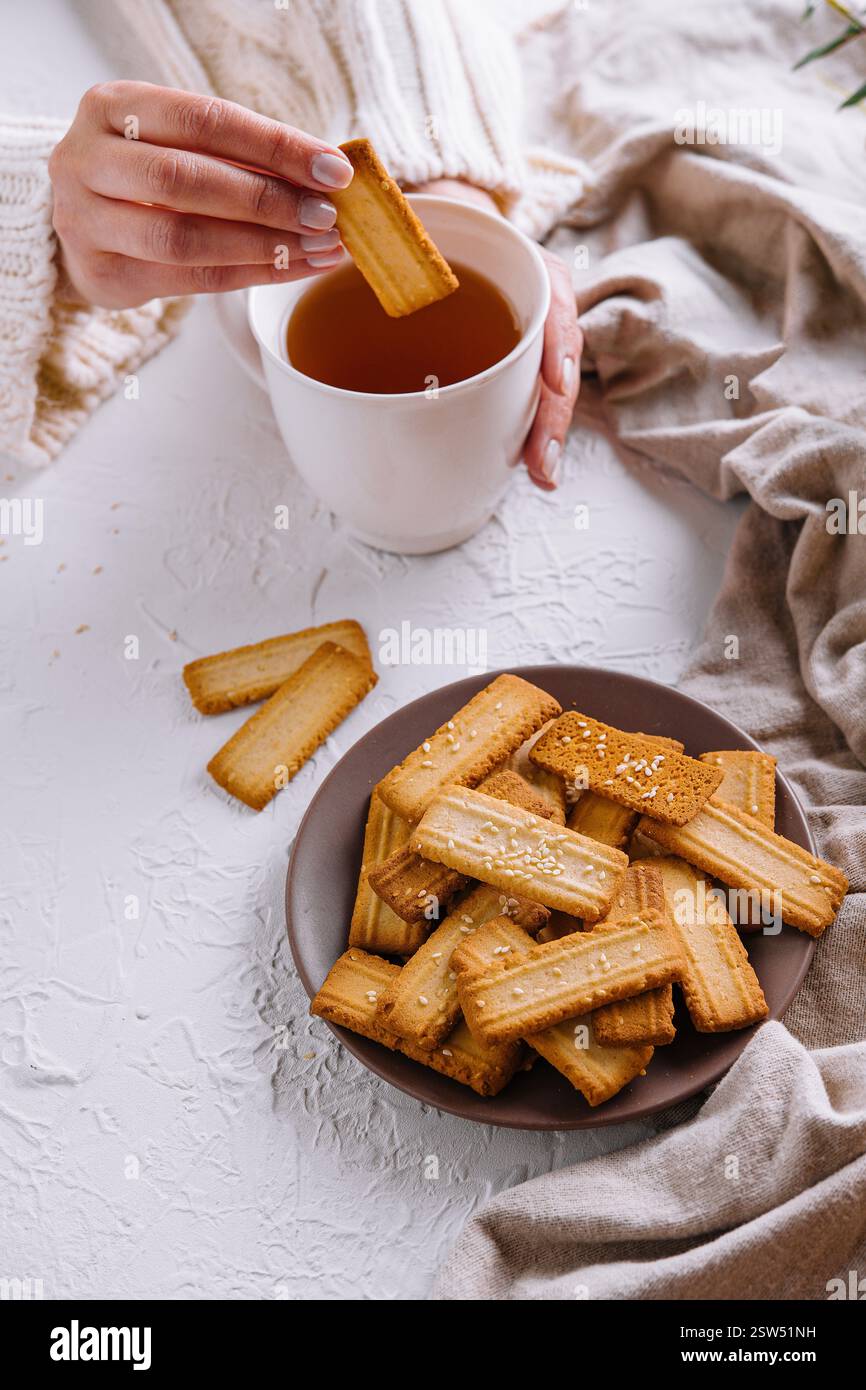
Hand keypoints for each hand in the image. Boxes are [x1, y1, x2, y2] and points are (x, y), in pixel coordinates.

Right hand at [48, 81, 353, 308]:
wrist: (78, 226)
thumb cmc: (140, 176)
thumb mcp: (174, 144)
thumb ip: (232, 153)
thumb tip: (322, 174)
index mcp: (111, 106)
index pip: (203, 120)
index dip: (273, 145)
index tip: (332, 169)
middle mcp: (87, 158)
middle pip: (187, 180)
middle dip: (268, 200)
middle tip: (325, 216)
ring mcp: (86, 219)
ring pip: (184, 237)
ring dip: (262, 245)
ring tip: (318, 247)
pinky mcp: (102, 273)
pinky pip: (190, 280)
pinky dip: (252, 275)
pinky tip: (294, 268)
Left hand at [410, 179, 581, 490]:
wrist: (439, 225)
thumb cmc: (423, 227)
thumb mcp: (404, 222)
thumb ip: (384, 240)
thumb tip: (336, 260)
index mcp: (519, 258)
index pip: (552, 300)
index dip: (556, 343)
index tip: (556, 382)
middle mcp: (535, 297)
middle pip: (556, 357)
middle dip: (552, 413)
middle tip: (540, 463)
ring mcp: (530, 332)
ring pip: (549, 384)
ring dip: (546, 432)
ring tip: (541, 476)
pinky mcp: (517, 361)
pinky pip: (530, 395)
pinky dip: (528, 432)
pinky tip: (524, 466)